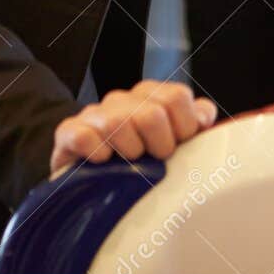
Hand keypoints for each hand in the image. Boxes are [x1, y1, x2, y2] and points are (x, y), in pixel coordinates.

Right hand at [50, 80, 217, 173]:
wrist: (88, 177)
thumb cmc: (138, 159)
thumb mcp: (170, 142)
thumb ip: (194, 124)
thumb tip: (204, 116)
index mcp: (151, 96)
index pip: (177, 96)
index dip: (185, 127)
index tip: (180, 146)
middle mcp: (123, 100)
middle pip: (152, 114)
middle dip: (160, 146)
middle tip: (156, 159)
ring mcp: (95, 114)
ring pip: (118, 123)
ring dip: (130, 152)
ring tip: (130, 163)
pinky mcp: (69, 132)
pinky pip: (84, 137)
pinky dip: (97, 154)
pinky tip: (103, 163)